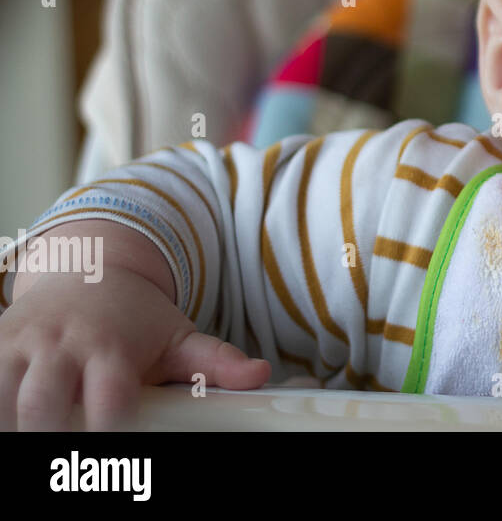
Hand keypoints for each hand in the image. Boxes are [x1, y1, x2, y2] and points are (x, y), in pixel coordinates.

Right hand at [0, 268, 270, 430]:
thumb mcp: (179, 335)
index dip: (108, 426)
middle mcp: (61, 345)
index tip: (115, 439)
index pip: (107, 400)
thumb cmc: (136, 317)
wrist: (89, 266)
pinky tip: (15, 419)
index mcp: (110, 348)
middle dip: (49, 433)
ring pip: (4, 399)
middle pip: (42, 405)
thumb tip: (261, 375)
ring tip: (41, 432)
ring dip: (16, 422)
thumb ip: (217, 361)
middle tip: (69, 449)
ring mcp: (21, 345)